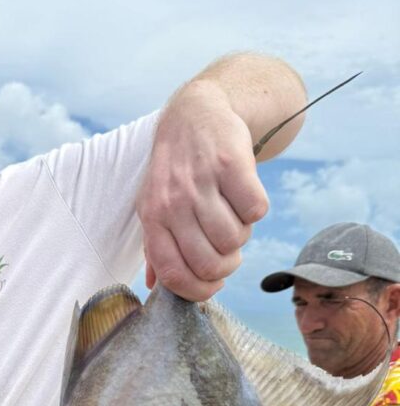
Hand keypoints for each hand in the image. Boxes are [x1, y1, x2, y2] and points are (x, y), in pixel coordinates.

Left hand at [138, 80, 268, 300]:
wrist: (195, 115)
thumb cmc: (175, 170)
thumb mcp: (153, 205)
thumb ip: (155, 247)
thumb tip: (156, 287)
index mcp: (151, 218)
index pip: (174, 274)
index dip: (199, 290)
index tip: (213, 285)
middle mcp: (172, 201)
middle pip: (209, 263)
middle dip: (227, 266)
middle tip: (229, 251)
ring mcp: (201, 181)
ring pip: (235, 240)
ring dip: (241, 235)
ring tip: (232, 216)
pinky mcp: (231, 164)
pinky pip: (256, 211)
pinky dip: (255, 209)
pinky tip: (242, 195)